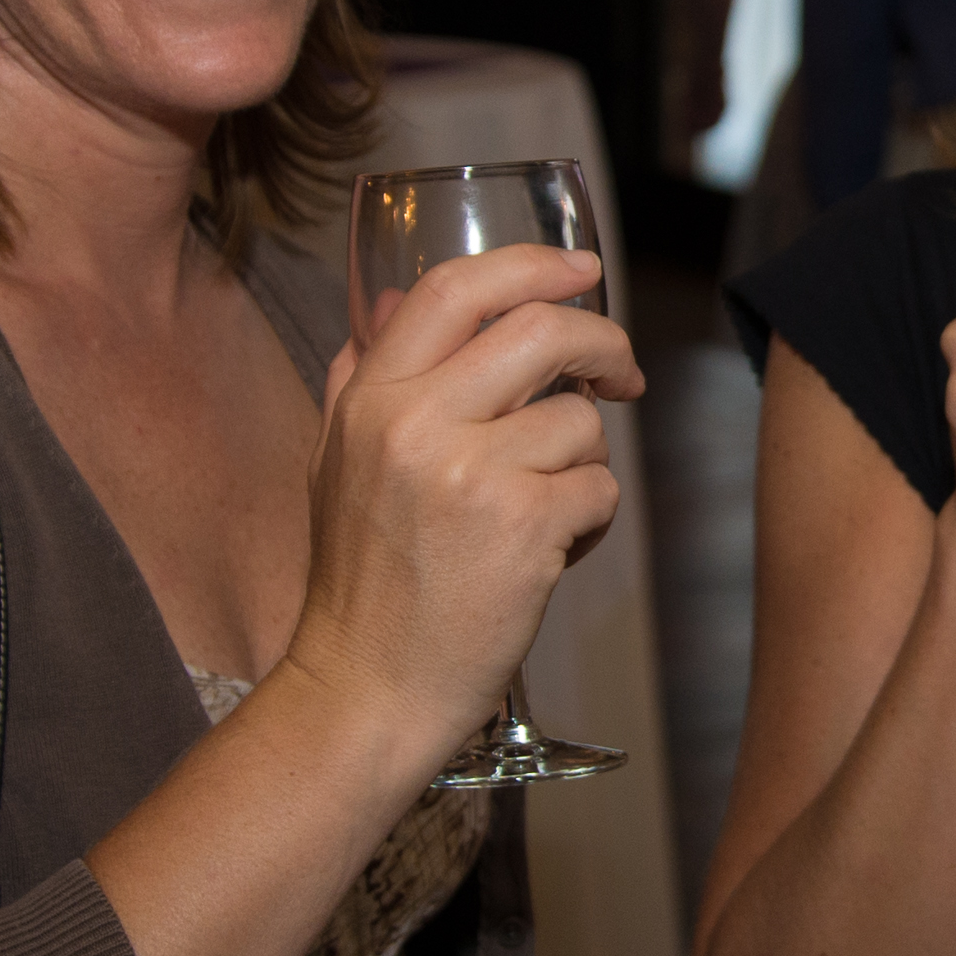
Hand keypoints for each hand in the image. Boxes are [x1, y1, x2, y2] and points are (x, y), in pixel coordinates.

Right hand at [291, 246, 640, 764]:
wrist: (365, 690)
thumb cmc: (359, 587)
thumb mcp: (334, 464)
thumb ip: (359, 377)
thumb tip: (388, 301)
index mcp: (371, 398)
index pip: (455, 289)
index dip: (532, 264)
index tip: (581, 272)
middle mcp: (417, 423)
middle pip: (542, 330)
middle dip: (602, 343)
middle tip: (621, 374)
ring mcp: (472, 474)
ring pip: (582, 420)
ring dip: (585, 464)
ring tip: (545, 511)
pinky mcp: (524, 529)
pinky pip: (599, 490)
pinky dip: (591, 522)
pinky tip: (552, 554)